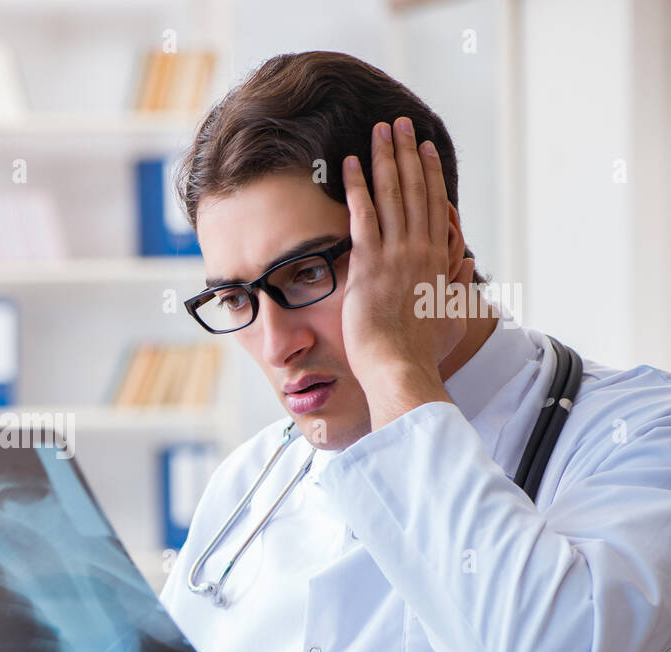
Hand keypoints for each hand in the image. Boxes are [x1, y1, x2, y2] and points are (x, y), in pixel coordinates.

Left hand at [340, 116, 465, 424]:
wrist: (402, 367)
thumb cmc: (422, 352)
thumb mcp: (448, 318)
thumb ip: (455, 289)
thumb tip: (464, 267)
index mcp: (437, 260)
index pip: (434, 206)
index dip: (429, 173)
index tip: (424, 149)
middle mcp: (420, 250)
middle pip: (415, 190)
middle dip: (407, 153)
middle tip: (399, 123)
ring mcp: (396, 255)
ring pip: (392, 195)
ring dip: (385, 159)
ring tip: (378, 131)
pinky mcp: (370, 264)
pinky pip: (363, 216)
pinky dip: (356, 188)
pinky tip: (348, 165)